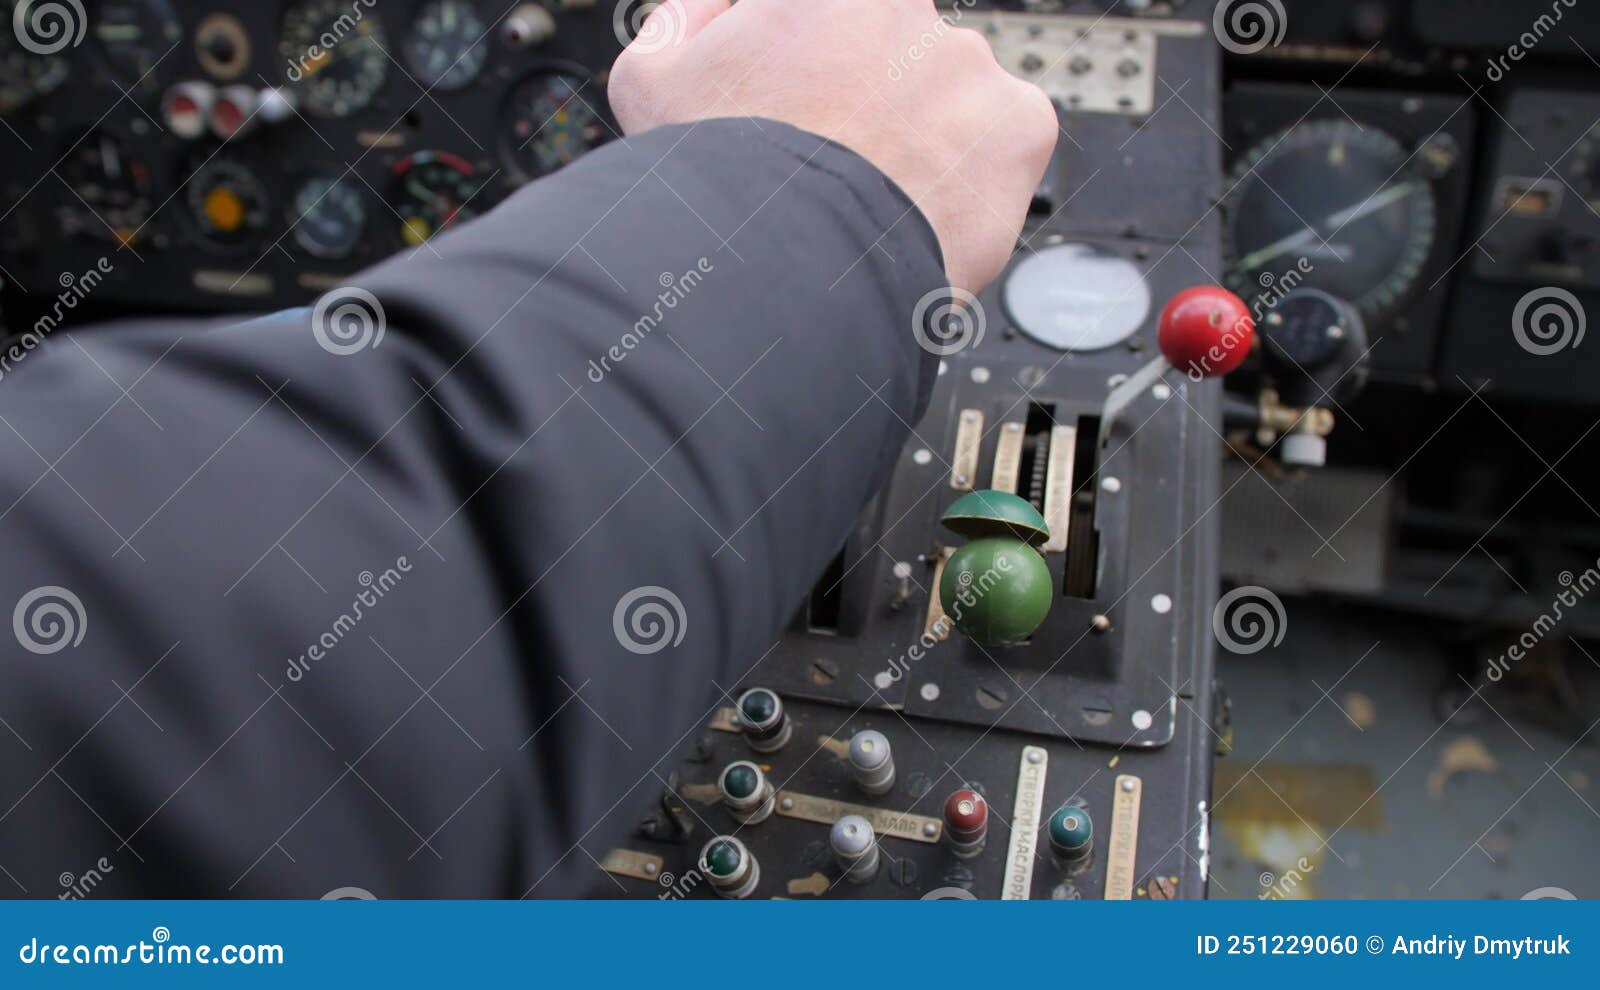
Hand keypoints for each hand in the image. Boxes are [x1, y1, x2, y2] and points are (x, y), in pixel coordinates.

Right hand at [607, 0, 1058, 292]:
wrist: (784, 277)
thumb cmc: (719, 182)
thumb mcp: (652, 78)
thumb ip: (692, 21)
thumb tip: (722, 15)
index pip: (824, 14)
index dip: (803, 61)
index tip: (797, 95)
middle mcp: (907, 5)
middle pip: (889, 50)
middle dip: (865, 98)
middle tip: (827, 162)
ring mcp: (969, 64)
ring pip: (947, 97)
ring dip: (917, 137)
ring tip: (868, 200)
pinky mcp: (1018, 125)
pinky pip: (1001, 146)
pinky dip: (969, 177)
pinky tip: (916, 207)